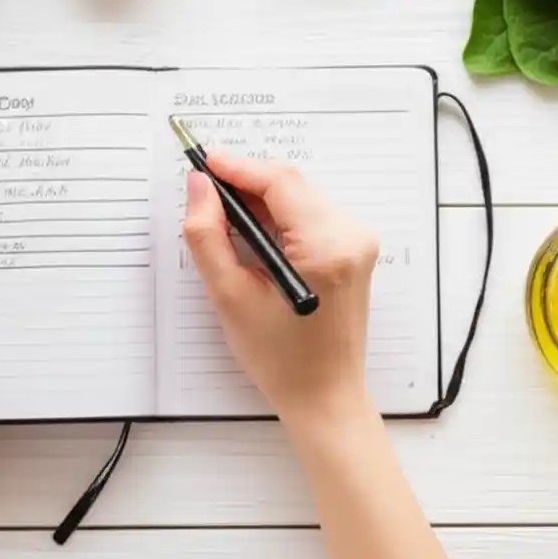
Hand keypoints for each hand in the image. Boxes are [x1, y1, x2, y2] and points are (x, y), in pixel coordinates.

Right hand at [182, 153, 379, 427]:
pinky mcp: (355, 248)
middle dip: (246, 181)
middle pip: (291, 183)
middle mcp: (350, 235)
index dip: (237, 166)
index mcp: (326, 246)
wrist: (324, 395)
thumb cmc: (279, 358)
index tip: (203, 162)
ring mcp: (358, 240)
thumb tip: (199, 187)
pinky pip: (311, 213)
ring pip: (299, 195)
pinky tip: (254, 233)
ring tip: (224, 217)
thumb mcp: (229, 296)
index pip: (279, 181)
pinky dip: (279, 214)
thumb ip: (208, 235)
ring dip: (261, 198)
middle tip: (205, 192)